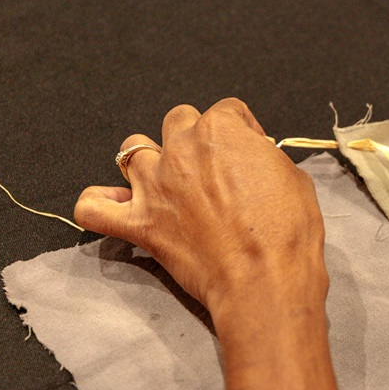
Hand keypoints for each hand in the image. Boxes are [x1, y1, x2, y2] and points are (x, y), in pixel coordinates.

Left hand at [74, 98, 327, 320]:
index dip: (245, 130)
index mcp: (221, 131)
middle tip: (214, 165)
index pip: (228, 110)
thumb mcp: (294, 179)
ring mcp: (154, 186)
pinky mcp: (140, 224)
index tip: (253, 151)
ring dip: (150, 160)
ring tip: (168, 180)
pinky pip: (93, 206)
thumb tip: (254, 161)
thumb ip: (265, 159)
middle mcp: (181, 150)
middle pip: (178, 120)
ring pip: (132, 150)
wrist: (265, 279)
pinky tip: (117, 206)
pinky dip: (100, 203)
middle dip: (196, 137)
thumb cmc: (288, 232)